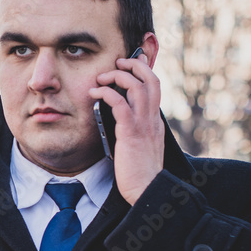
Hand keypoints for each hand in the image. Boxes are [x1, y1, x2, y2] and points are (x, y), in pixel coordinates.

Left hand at [89, 52, 164, 204]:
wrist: (146, 189)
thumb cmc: (140, 172)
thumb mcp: (140, 146)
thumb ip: (135, 130)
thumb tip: (119, 120)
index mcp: (154, 120)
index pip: (155, 86)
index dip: (144, 70)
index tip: (133, 61)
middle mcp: (152, 118)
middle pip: (150, 79)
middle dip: (134, 65)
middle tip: (118, 62)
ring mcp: (143, 124)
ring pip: (136, 86)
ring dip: (118, 76)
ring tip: (102, 78)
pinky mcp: (130, 133)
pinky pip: (120, 103)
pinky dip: (106, 93)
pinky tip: (95, 94)